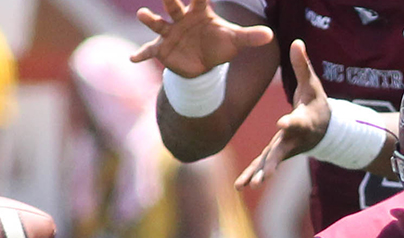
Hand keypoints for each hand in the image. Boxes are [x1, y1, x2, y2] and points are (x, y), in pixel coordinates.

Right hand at [133, 0, 273, 77]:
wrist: (203, 64)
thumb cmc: (218, 45)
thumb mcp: (235, 41)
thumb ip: (250, 36)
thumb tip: (271, 35)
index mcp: (199, 13)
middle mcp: (181, 18)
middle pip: (174, 5)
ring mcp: (170, 32)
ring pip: (158, 23)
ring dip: (150, 18)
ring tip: (143, 14)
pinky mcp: (163, 49)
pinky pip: (150, 50)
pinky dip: (141, 53)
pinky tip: (132, 58)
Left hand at [238, 40, 328, 189]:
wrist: (327, 130)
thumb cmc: (317, 103)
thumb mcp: (312, 84)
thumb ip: (303, 65)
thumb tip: (296, 41)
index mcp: (303, 121)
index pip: (296, 121)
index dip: (290, 121)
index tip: (283, 123)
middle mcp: (294, 139)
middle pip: (282, 150)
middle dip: (272, 163)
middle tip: (264, 176)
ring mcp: (286, 149)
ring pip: (271, 162)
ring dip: (258, 174)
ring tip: (245, 186)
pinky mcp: (278, 154)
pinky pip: (264, 165)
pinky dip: (252, 175)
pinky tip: (239, 186)